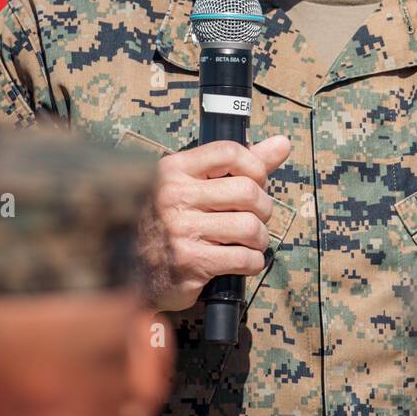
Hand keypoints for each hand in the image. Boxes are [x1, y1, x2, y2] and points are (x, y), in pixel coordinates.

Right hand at [138, 135, 292, 310]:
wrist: (134, 272)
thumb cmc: (172, 222)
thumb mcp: (193, 185)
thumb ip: (239, 165)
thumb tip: (282, 143)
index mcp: (174, 170)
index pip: (229, 152)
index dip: (255, 167)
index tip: (256, 182)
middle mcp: (174, 196)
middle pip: (247, 191)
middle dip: (263, 208)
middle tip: (256, 217)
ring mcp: (181, 229)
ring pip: (250, 227)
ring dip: (260, 239)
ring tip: (250, 242)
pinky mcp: (190, 262)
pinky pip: (244, 258)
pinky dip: (253, 262)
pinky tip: (242, 261)